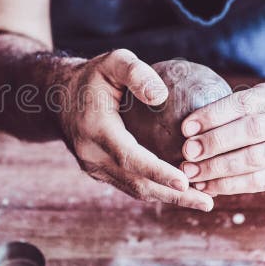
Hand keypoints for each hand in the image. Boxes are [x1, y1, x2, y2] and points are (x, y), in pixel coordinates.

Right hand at [56, 49, 213, 210]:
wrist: (57, 98)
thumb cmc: (91, 77)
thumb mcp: (112, 62)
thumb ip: (136, 73)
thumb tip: (161, 96)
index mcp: (95, 129)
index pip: (129, 158)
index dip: (158, 172)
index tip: (185, 182)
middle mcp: (92, 155)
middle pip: (136, 183)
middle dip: (173, 195)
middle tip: (207, 202)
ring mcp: (94, 168)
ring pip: (135, 189)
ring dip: (168, 197)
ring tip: (202, 201)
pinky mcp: (99, 173)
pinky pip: (130, 186)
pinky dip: (156, 190)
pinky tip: (181, 191)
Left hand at [178, 83, 264, 196]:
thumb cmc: (254, 122)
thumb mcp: (246, 108)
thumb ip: (221, 114)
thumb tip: (187, 130)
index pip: (243, 102)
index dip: (213, 115)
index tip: (186, 128)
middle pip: (251, 130)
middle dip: (215, 142)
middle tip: (188, 151)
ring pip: (253, 158)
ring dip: (217, 167)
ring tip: (192, 172)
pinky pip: (256, 182)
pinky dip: (227, 185)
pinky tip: (206, 185)